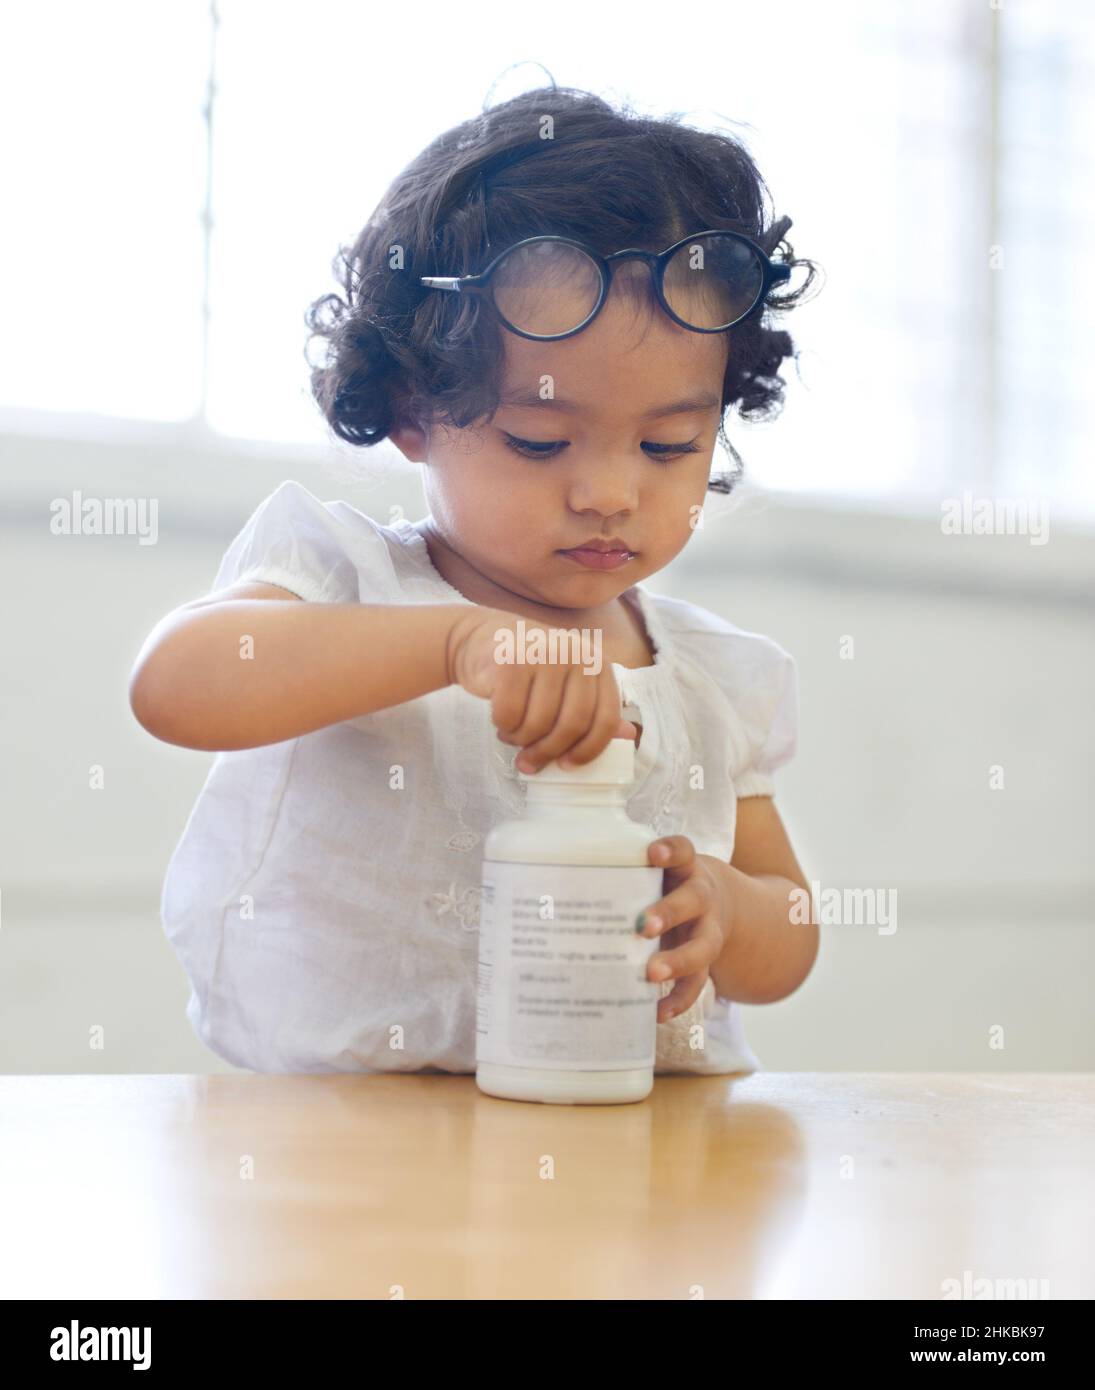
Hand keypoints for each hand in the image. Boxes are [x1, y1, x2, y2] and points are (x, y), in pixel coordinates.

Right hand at [447, 606, 631, 771]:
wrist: (481, 639)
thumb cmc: (530, 671)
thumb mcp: (567, 686)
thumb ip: (595, 710)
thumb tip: (630, 736)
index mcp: (597, 663)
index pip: (605, 719)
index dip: (588, 750)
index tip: (567, 766)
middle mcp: (576, 654)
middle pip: (571, 725)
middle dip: (548, 752)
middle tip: (529, 763)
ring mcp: (544, 654)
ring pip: (538, 724)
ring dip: (521, 740)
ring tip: (512, 735)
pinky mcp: (511, 660)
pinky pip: (510, 715)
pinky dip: (503, 726)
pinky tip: (501, 721)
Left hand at [637, 836, 730, 1023]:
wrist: (718, 903)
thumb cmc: (667, 884)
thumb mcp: (657, 869)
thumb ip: (624, 869)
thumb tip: (557, 873)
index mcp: (685, 868)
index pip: (683, 851)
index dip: (670, 850)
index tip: (652, 853)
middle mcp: (701, 897)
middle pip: (693, 900)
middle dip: (668, 913)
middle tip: (642, 926)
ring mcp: (708, 930)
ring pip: (702, 947)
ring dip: (678, 961)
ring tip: (650, 973)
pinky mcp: (706, 960)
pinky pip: (698, 983)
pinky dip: (679, 999)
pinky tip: (656, 1012)